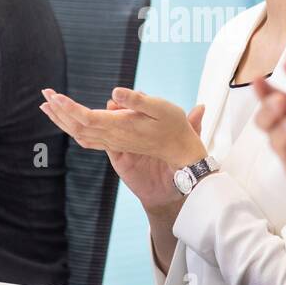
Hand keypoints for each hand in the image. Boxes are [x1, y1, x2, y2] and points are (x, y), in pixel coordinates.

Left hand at [38, 87, 206, 168]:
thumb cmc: (173, 125)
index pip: (86, 117)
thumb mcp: (160, 107)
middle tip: (44, 93)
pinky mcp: (114, 142)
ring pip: (79, 133)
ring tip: (47, 105)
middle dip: (58, 110)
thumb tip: (113, 93)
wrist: (179, 149)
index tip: (54, 95)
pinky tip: (67, 121)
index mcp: (120, 126)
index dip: (68, 107)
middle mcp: (112, 136)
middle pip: (76, 126)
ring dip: (61, 119)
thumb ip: (136, 101)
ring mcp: (112, 141)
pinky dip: (72, 128)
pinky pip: (87, 138)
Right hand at [103, 103, 205, 217]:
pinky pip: (105, 146)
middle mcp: (136, 134)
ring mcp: (126, 145)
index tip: (136, 95)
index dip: (136, 101)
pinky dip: (93, 138)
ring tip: (100, 110)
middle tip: (113, 102)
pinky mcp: (120, 159)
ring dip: (100, 119)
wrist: (175, 189)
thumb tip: (201, 107)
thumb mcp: (190, 144)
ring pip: (109, 129)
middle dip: (115, 108)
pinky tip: (84, 131)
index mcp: (151, 128)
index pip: (140, 110)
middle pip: (120, 116)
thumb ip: (194, 126)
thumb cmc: (181, 164)